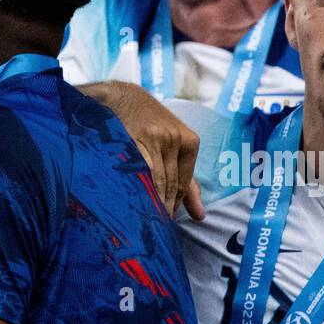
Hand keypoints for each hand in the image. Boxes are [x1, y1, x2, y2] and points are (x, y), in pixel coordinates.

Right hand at [81, 82, 203, 219]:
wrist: (122, 97)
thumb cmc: (150, 125)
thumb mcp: (175, 146)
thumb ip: (188, 182)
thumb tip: (200, 216)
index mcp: (190, 141)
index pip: (183, 184)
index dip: (174, 204)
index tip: (164, 219)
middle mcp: (176, 139)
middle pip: (171, 184)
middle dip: (163, 206)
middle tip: (154, 226)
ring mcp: (157, 138)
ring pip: (156, 179)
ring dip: (151, 200)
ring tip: (144, 218)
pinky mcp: (136, 137)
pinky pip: (140, 169)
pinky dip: (138, 185)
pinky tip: (132, 196)